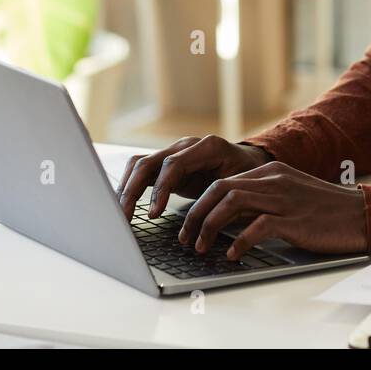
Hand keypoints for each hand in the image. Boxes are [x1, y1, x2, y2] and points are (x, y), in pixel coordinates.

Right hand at [117, 135, 270, 218]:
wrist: (250, 163)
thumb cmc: (248, 176)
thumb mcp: (241, 186)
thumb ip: (223, 198)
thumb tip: (207, 223)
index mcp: (207, 147)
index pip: (172, 165)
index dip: (160, 190)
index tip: (153, 214)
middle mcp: (186, 145)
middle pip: (148, 162)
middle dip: (132, 191)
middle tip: (124, 217)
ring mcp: (174, 152)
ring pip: (139, 164)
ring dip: (126, 189)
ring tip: (120, 214)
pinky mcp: (167, 164)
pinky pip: (142, 171)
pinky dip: (130, 187)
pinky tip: (125, 206)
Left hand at [176, 161, 367, 259]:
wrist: (362, 214)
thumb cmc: (326, 210)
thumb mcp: (290, 194)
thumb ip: (261, 199)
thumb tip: (228, 219)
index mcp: (271, 172)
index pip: (223, 181)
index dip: (200, 204)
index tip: (189, 225)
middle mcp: (274, 181)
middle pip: (220, 189)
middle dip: (196, 214)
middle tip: (186, 237)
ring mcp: (284, 199)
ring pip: (232, 203)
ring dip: (209, 226)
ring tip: (201, 247)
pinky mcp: (294, 220)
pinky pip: (257, 227)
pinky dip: (239, 242)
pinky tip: (233, 255)